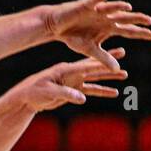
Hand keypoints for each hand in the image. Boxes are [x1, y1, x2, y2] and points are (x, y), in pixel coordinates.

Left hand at [7, 50, 128, 111]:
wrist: (27, 98)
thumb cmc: (34, 91)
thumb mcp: (49, 92)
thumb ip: (66, 94)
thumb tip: (83, 98)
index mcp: (66, 69)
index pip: (87, 63)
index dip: (102, 59)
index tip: (115, 53)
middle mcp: (72, 73)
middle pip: (95, 67)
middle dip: (110, 62)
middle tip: (123, 53)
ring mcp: (74, 81)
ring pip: (96, 79)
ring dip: (110, 78)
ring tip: (124, 75)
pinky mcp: (73, 90)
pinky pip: (91, 90)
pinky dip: (102, 91)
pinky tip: (114, 92)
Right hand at [44, 0, 150, 69]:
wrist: (58, 26)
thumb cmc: (74, 36)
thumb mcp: (90, 50)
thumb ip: (104, 58)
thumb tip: (118, 69)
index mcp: (109, 28)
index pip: (128, 30)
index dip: (140, 33)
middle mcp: (106, 17)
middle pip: (124, 18)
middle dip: (136, 19)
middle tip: (149, 21)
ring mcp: (96, 10)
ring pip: (110, 8)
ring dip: (118, 7)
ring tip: (128, 8)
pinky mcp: (84, 6)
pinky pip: (91, 1)